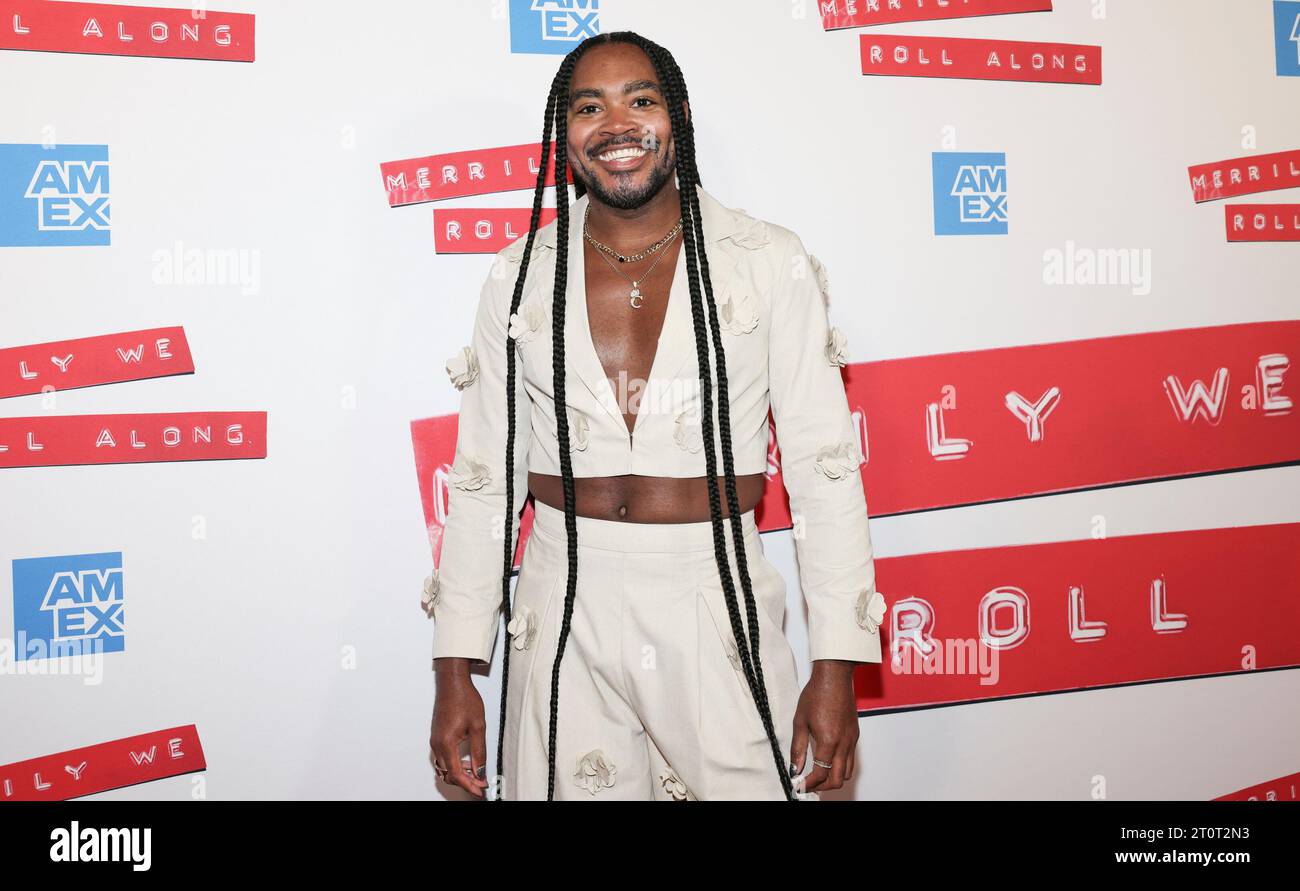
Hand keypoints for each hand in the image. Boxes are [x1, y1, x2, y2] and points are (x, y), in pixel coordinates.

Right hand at [430, 658, 489, 798]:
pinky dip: (455, 765)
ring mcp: (435, 741)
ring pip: (445, 768)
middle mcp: (437, 744)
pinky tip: (467, 762)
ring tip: (477, 774)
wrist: (452, 683)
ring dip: (460, 774)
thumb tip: (480, 770)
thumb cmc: (464, 698)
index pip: (456, 774)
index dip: (469, 786)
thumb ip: (479, 751)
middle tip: (481, 784)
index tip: (480, 790)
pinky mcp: (437, 737)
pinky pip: (444, 758)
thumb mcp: (478, 726)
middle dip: (465, 782)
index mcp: (446, 743)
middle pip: (449, 774)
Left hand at [790, 659, 859, 794]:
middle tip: (809, 784)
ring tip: (818, 775)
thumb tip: (795, 768)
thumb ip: (797, 748)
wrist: (834, 677)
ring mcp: (851, 740)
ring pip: (848, 772)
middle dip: (823, 786)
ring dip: (833, 778)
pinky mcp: (855, 735)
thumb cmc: (816, 694)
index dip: (808, 783)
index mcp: (828, 741)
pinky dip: (840, 767)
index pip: (820, 774)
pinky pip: (851, 759)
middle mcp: (843, 743)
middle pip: (838, 780)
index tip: (799, 784)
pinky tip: (828, 761)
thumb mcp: (800, 722)